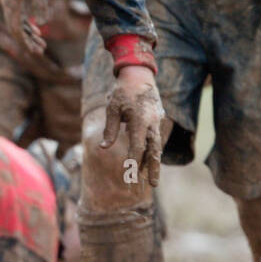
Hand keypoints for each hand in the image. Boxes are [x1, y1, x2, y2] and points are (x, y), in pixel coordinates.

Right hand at [1, 0, 48, 55]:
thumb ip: (39, 4)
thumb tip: (41, 23)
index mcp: (10, 2)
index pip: (15, 28)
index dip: (24, 41)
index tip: (34, 51)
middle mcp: (7, 3)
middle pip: (15, 28)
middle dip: (27, 41)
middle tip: (40, 51)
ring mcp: (10, 1)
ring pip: (18, 23)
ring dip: (29, 34)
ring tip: (42, 45)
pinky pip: (19, 16)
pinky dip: (28, 25)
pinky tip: (38, 30)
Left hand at [101, 64, 163, 185]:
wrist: (139, 75)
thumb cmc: (122, 91)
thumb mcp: (112, 108)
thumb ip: (109, 129)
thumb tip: (103, 148)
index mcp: (140, 120)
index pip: (137, 146)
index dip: (133, 162)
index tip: (129, 176)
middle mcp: (151, 123)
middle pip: (154, 150)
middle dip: (153, 169)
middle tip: (152, 187)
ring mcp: (156, 122)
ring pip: (156, 147)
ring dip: (152, 163)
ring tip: (150, 181)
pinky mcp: (156, 121)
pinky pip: (154, 140)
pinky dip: (151, 152)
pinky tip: (147, 163)